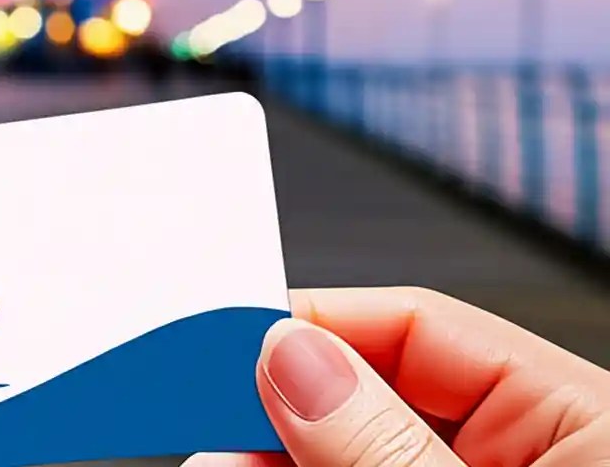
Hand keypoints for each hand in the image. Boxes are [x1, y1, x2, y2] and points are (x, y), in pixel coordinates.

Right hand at [188, 287, 609, 465]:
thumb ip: (387, 445)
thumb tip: (290, 358)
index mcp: (579, 417)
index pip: (416, 325)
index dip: (308, 325)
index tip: (221, 347)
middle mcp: (528, 450)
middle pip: (368, 392)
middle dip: (275, 407)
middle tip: (205, 430)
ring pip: (343, 449)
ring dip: (266, 454)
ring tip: (214, 463)